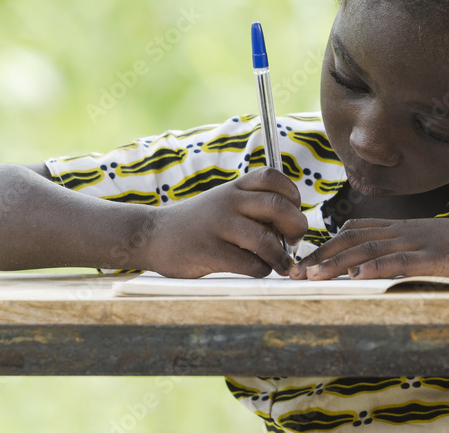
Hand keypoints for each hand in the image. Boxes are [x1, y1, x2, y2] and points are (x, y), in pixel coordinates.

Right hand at [136, 167, 305, 278]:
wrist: (152, 235)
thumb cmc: (198, 222)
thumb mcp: (223, 201)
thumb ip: (254, 206)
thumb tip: (293, 225)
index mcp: (234, 187)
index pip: (273, 178)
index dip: (292, 194)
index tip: (293, 211)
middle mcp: (227, 202)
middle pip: (278, 207)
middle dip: (296, 226)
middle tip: (294, 239)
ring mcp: (218, 226)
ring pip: (266, 240)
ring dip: (281, 256)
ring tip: (282, 264)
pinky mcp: (210, 252)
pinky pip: (249, 264)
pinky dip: (262, 270)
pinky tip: (258, 269)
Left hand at [287, 217, 448, 280]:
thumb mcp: (429, 245)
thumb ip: (403, 253)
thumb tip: (374, 269)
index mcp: (402, 228)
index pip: (355, 229)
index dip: (327, 244)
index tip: (304, 261)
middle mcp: (404, 230)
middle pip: (353, 238)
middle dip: (321, 255)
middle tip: (295, 273)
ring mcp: (418, 242)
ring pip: (369, 249)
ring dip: (337, 263)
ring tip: (313, 276)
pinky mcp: (434, 257)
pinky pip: (400, 261)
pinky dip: (377, 268)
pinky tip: (358, 277)